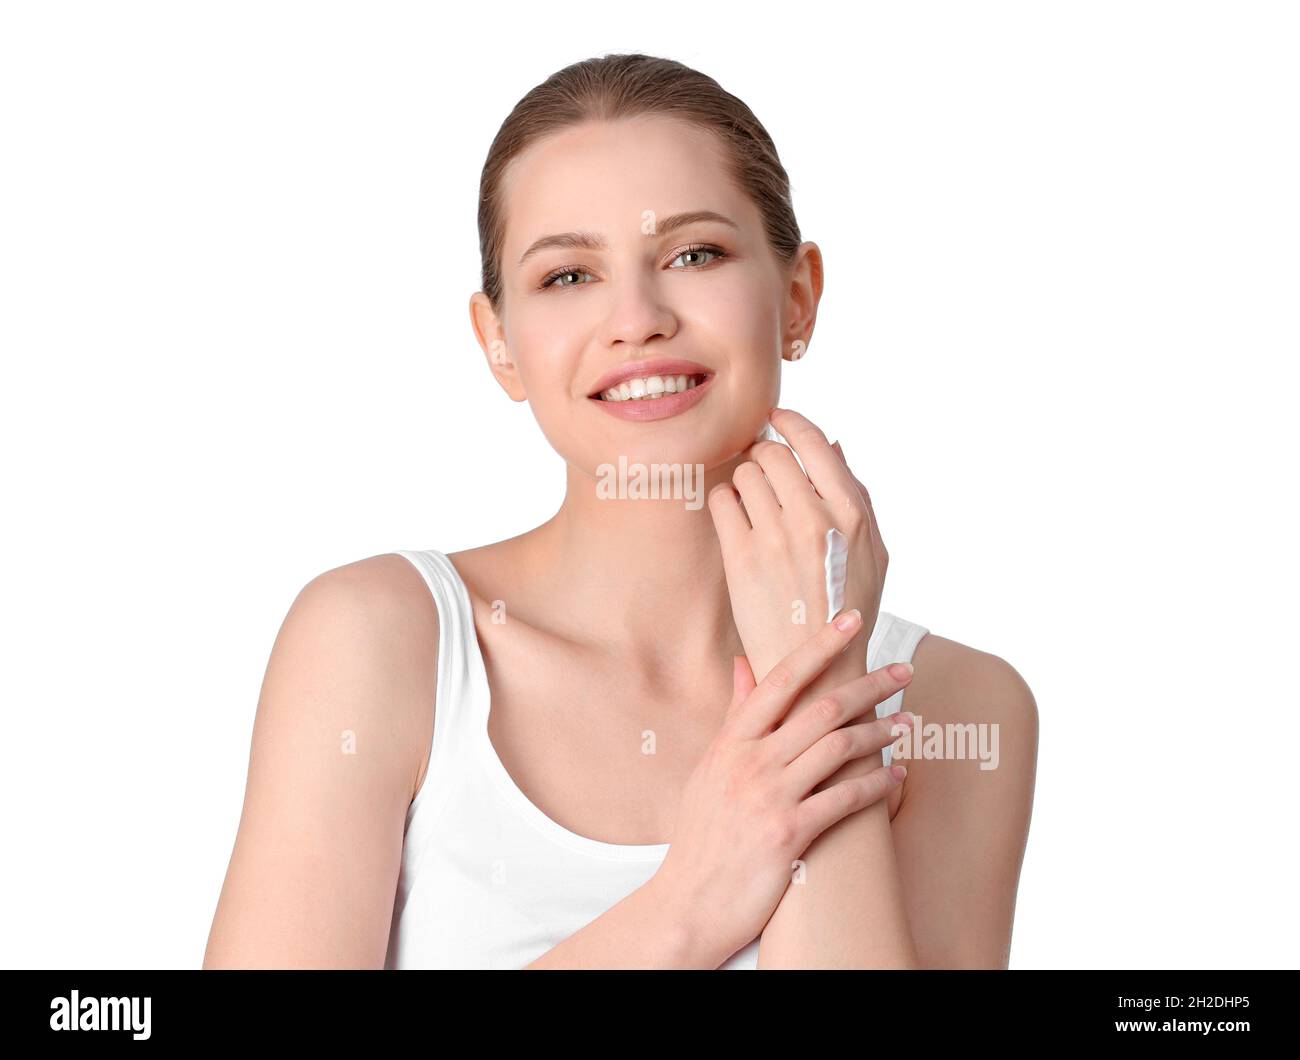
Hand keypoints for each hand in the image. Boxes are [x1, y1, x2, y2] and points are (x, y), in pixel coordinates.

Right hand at [653, 611, 914, 965]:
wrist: (688, 903)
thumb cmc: (701, 835)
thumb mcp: (708, 767)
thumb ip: (733, 716)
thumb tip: (741, 664)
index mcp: (731, 741)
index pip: (781, 678)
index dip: (819, 645)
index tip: (851, 619)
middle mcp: (750, 761)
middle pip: (822, 707)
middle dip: (870, 684)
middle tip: (903, 669)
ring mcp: (769, 796)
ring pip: (839, 747)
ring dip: (882, 732)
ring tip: (909, 722)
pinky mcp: (788, 834)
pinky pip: (844, 800)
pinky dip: (877, 785)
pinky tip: (897, 776)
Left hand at [708, 407, 888, 683]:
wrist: (816, 668)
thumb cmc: (848, 608)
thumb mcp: (874, 552)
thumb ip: (857, 495)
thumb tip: (834, 444)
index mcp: (850, 512)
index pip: (812, 441)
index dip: (789, 422)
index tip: (775, 418)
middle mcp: (812, 519)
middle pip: (772, 453)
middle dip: (764, 454)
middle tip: (762, 470)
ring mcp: (774, 537)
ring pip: (745, 474)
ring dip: (744, 479)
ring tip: (752, 501)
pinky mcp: (741, 558)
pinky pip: (721, 501)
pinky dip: (725, 501)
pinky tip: (735, 518)